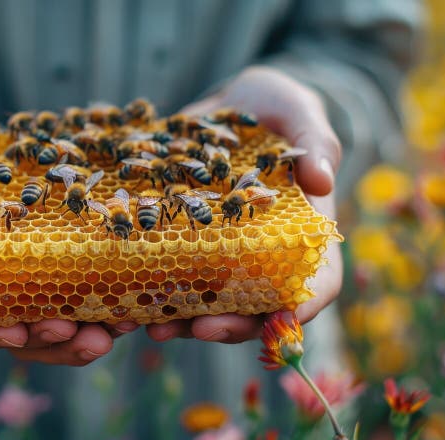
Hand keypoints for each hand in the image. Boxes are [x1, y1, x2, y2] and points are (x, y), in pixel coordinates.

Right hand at [0, 111, 136, 364]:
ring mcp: (7, 282)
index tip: (18, 334)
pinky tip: (122, 310)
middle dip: (49, 344)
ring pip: (39, 328)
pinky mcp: (40, 267)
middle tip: (90, 338)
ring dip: (77, 339)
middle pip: (6, 335)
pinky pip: (64, 299)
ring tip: (114, 331)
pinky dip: (91, 310)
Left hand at [146, 66, 342, 343]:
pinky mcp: (183, 240)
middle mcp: (262, 254)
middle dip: (230, 325)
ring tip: (152, 323)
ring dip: (182, 320)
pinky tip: (122, 294)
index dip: (304, 307)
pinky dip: (147, 288)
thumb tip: (322, 179)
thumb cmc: (280, 109)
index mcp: (302, 233)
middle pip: (257, 308)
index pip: (318, 283)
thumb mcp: (301, 114)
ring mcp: (221, 252)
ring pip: (209, 302)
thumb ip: (315, 143)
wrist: (234, 103)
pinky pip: (168, 273)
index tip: (284, 318)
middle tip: (201, 329)